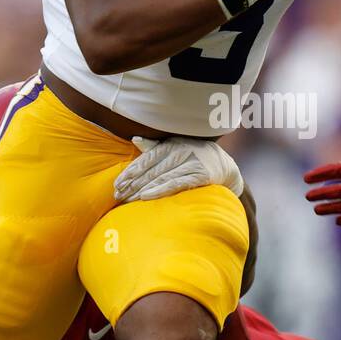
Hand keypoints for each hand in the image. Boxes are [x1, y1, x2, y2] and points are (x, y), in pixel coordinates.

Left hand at [115, 136, 243, 201]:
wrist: (223, 165)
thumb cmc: (194, 156)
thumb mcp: (175, 147)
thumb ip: (155, 147)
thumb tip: (135, 139)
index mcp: (171, 144)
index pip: (145, 159)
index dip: (130, 172)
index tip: (117, 184)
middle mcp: (180, 151)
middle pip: (150, 170)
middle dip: (132, 184)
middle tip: (118, 196)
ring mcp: (190, 163)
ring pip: (160, 177)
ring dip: (141, 190)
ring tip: (127, 200)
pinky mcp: (199, 175)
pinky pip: (175, 184)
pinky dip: (159, 190)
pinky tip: (146, 197)